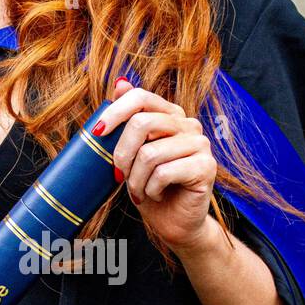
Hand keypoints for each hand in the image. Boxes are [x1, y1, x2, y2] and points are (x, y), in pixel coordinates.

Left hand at [94, 77, 218, 251]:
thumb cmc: (149, 187)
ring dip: (136, 179)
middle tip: (120, 175)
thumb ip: (127, 120)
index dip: (115, 111)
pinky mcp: (206, 167)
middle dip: (122, 155)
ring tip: (140, 191)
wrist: (173, 224)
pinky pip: (164, 172)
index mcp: (170, 115)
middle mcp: (188, 125)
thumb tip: (121, 81)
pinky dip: (152, 189)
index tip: (98, 133)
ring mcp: (200, 144)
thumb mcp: (131, 153)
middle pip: (142, 124)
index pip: (140, 97)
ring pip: (150, 153)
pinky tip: (157, 194)